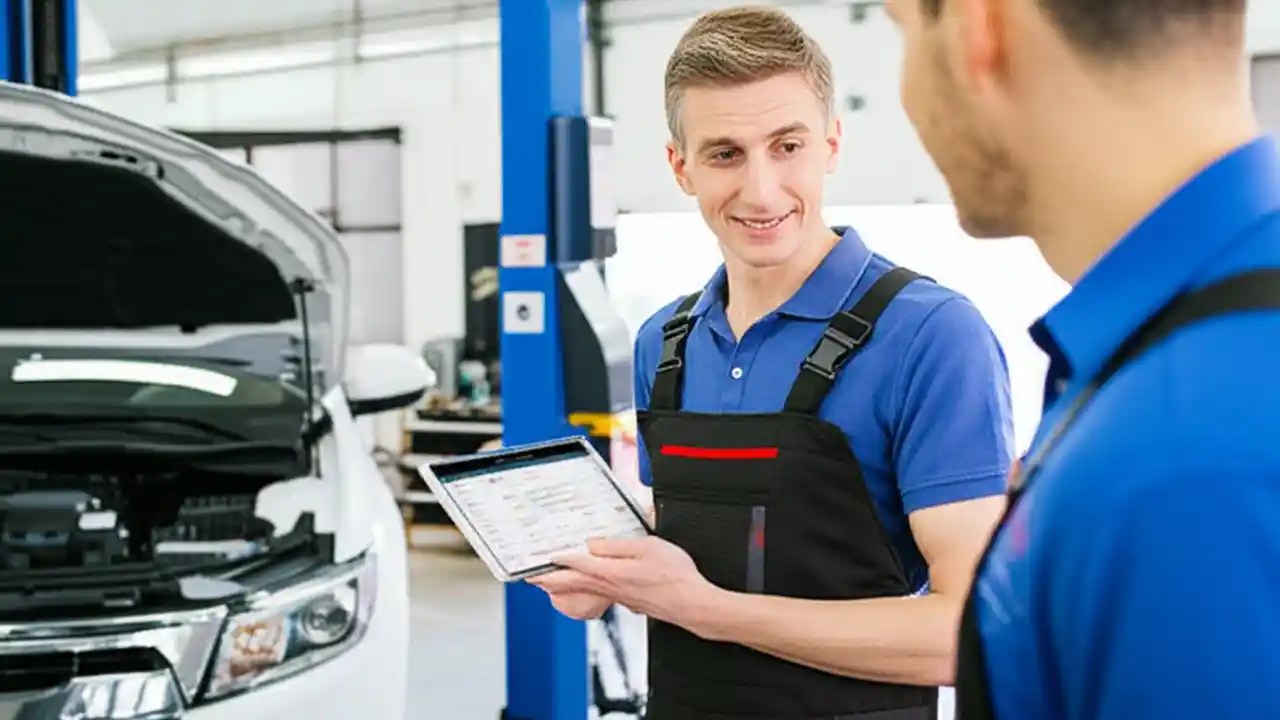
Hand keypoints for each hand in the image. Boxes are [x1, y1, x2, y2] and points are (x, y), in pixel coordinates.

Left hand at [530, 536, 719, 627]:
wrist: (692, 604)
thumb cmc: (674, 577)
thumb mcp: (646, 547)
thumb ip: (617, 545)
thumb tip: (592, 544)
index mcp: (610, 572)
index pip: (574, 566)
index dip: (554, 562)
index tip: (536, 560)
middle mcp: (610, 587)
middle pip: (571, 583)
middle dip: (549, 580)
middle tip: (531, 577)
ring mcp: (619, 596)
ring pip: (583, 590)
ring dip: (564, 586)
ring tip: (550, 582)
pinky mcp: (629, 600)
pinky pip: (599, 594)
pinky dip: (585, 589)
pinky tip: (589, 585)